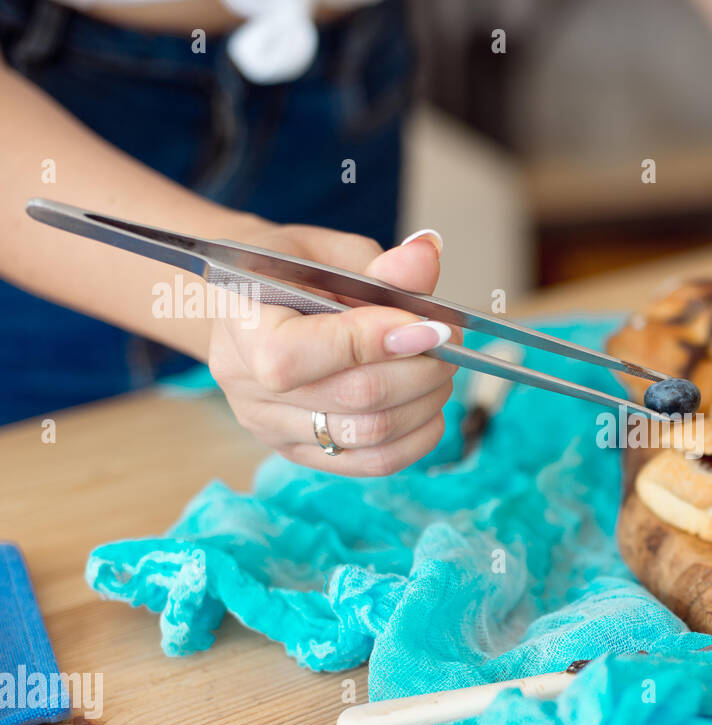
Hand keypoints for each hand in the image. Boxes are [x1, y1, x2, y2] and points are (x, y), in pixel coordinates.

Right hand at [207, 223, 457, 475]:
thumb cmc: (293, 273)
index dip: (373, 342)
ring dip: (426, 400)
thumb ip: (379, 267)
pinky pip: (374, 462)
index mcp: (240, 323)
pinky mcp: (302, 453)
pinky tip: (430, 406)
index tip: (431, 327)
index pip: (296, 353)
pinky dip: (418, 436)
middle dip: (420, 368)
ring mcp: (272, 427)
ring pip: (371, 433)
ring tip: (440, 367)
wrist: (256, 307)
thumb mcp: (331, 253)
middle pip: (353, 397)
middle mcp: (247, 386)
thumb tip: (426, 255)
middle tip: (448, 341)